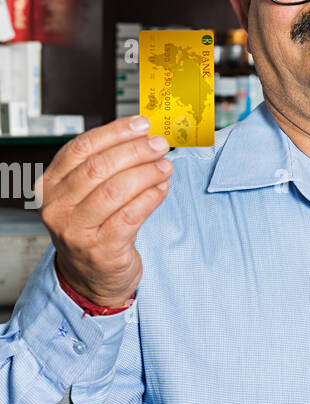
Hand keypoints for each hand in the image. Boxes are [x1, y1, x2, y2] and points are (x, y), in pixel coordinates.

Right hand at [39, 116, 171, 308]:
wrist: (91, 278)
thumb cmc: (92, 229)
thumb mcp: (83, 196)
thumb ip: (102, 166)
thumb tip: (140, 134)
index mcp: (50, 185)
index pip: (81, 147)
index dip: (115, 132)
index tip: (141, 125)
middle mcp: (58, 208)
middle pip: (100, 167)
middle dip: (135, 151)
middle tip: (159, 145)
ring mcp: (78, 231)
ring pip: (116, 190)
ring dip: (147, 173)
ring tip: (165, 166)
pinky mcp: (102, 249)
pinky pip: (131, 215)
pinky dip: (151, 198)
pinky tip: (162, 189)